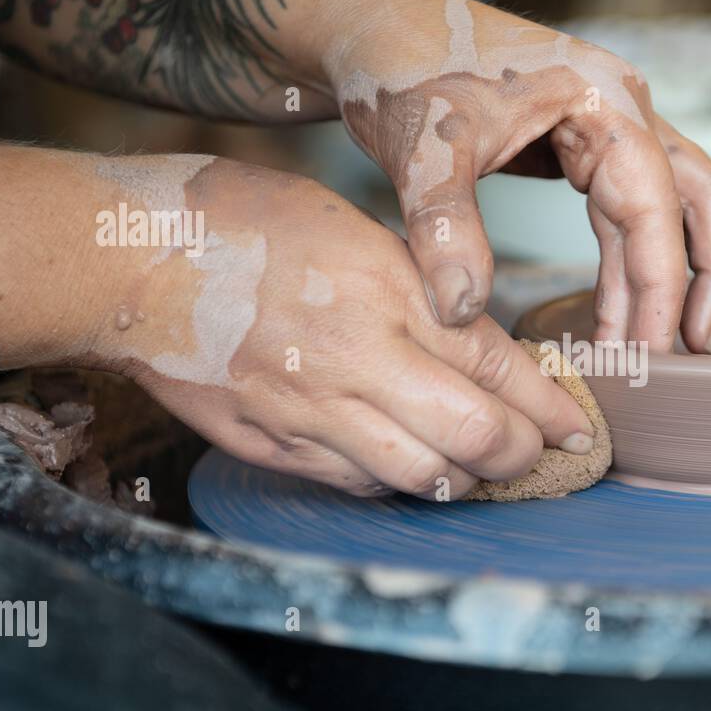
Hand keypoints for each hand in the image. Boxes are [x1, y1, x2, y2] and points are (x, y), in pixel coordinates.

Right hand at [95, 158, 594, 497]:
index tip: (577, 428)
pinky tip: (409, 472)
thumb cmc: (246, 224)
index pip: (499, 369)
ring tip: (480, 472)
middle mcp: (361, 360)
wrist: (133, 260)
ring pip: (422, 478)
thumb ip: (421, 292)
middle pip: (475, 436)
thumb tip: (479, 345)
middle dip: (523, 456)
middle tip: (539, 455)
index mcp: (390, 293)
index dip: (550, 408)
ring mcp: (314, 411)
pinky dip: (397, 486)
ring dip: (465, 481)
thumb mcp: (357, 233)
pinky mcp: (275, 445)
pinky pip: (357, 486)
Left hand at [320, 0, 710, 352]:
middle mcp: (620, 109)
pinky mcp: (580, 147)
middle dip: (705, 278)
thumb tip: (463, 311)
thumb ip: (443, 228)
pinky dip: (627, 265)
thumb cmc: (403, 66)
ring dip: (664, 279)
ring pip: (667, 209)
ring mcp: (605, 127)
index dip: (660, 286)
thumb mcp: (421, 148)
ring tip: (653, 351)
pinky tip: (614, 314)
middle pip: (697, 198)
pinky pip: (625, 213)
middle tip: (694, 352)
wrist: (373, 29)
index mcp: (601, 99)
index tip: (651, 353)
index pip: (656, 205)